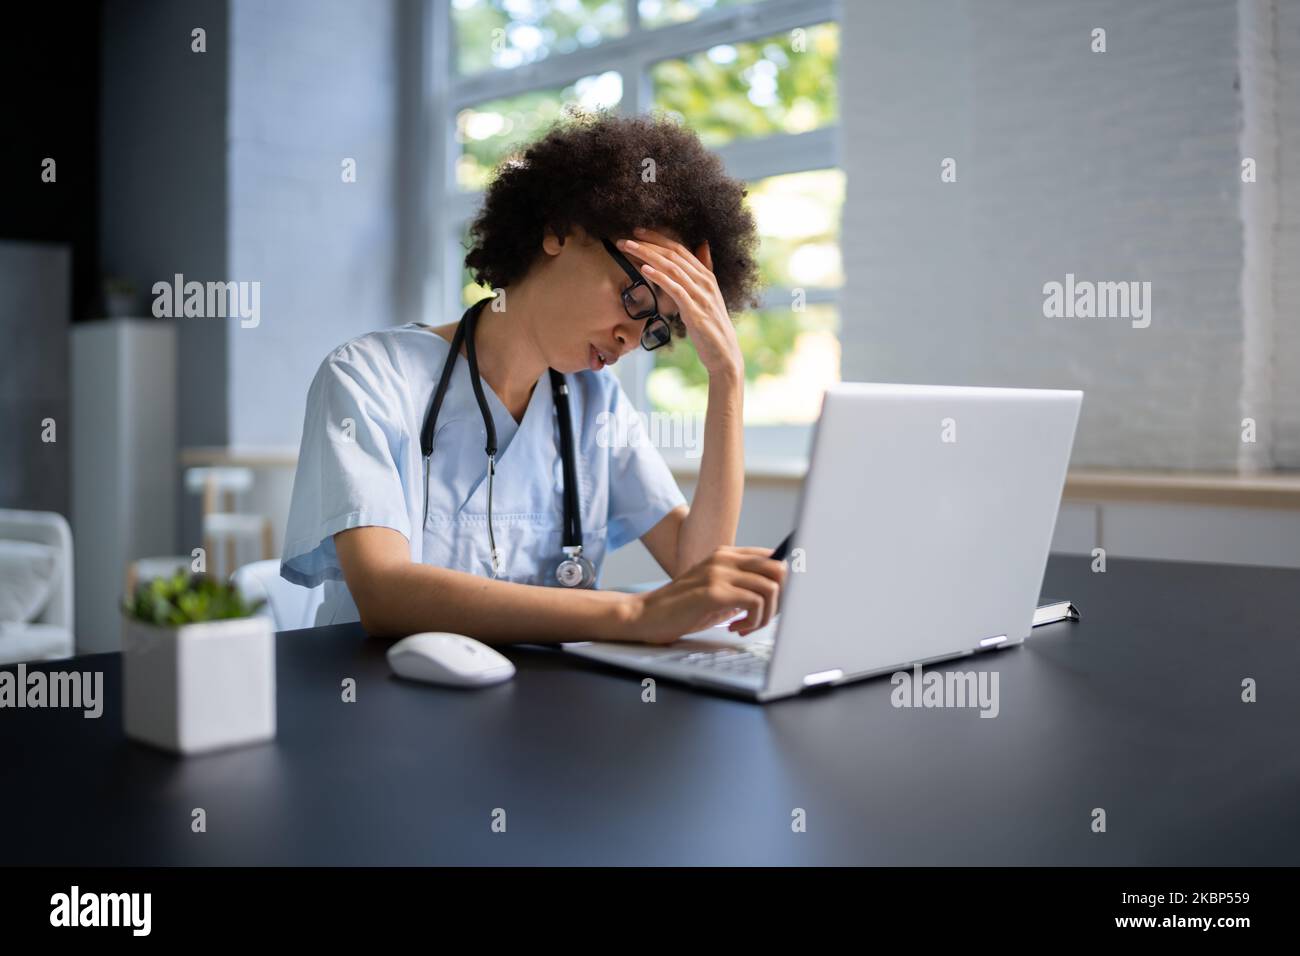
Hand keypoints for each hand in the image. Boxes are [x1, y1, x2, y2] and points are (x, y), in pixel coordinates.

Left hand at [617, 227, 742, 379]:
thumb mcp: (708, 295)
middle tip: (626, 238)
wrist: (724, 353)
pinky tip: (645, 270)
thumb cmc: (711, 327)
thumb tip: (702, 246)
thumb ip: (704, 271)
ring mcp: (701, 295)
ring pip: (672, 268)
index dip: (658, 238)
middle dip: (648, 244)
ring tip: (629, 248)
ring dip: (648, 256)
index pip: (680, 249)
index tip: (637, 232)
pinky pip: (675, 289)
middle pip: (674, 255)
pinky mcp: (695, 311)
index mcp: (706, 275)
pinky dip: (659, 277)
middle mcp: (705, 281)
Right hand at [618, 546, 785, 643]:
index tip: (775, 606)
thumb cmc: (682, 608)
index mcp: (726, 554)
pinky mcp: (714, 591)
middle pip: (780, 569)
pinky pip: (755, 602)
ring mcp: (718, 572)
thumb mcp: (717, 591)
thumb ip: (742, 587)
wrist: (647, 615)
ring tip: (747, 626)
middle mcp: (724, 558)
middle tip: (763, 617)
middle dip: (781, 599)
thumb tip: (777, 596)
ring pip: (772, 588)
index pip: (773, 557)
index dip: (783, 584)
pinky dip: (753, 621)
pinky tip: (736, 629)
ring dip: (766, 614)